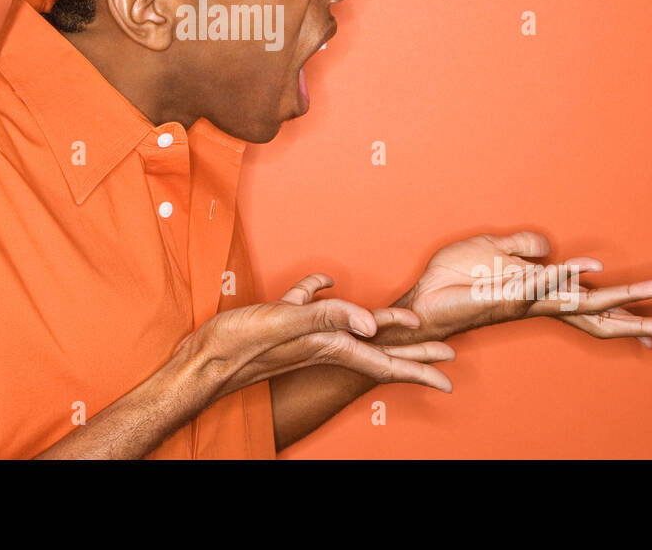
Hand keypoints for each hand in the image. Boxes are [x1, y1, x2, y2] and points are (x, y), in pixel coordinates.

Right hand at [177, 272, 454, 399]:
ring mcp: (304, 336)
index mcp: (329, 347)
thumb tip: (369, 321)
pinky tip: (322, 279)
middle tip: (445, 354)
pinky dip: (321, 291)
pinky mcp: (284, 323)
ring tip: (400, 321)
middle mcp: (322, 345)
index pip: (385, 361)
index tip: (448, 371)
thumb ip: (325, 317)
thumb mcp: (285, 324)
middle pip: (378, 350)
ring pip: (350, 327)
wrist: (202, 360)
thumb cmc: (240, 346)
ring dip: (378, 322)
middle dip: (413, 353)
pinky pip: (312, 305)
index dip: (418, 365)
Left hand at [405, 231, 651, 346]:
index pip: (594, 306)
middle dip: (640, 319)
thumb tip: (553, 249)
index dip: (628, 313)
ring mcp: (527, 301)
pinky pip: (541, 285)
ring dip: (618, 298)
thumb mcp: (494, 251)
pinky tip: (587, 269)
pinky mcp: (505, 295)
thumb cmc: (455, 279)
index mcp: (543, 293)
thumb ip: (526, 249)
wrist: (422, 297)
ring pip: (581, 302)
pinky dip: (565, 276)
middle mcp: (541, 302)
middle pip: (600, 314)